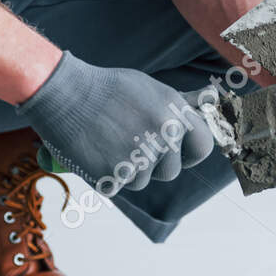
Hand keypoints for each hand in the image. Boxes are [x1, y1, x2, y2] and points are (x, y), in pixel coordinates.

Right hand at [16, 52, 215, 191]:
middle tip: (129, 143)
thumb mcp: (151, 89)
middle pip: (170, 170)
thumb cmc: (108, 89)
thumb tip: (213, 100)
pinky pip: (119, 187)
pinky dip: (108, 175)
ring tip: (108, 142)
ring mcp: (138, 158)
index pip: (203, 146)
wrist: (63, 94)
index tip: (177, 152)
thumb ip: (182, 103)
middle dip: (154, 164)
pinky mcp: (113, 176)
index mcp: (174, 114)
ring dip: (129, 170)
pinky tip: (96, 152)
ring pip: (143, 181)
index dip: (190, 152)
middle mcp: (161, 136)